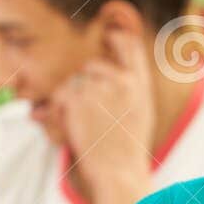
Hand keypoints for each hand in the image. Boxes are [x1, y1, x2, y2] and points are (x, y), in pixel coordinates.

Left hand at [55, 26, 155, 185]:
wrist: (118, 168)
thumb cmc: (129, 143)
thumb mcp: (142, 109)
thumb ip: (132, 83)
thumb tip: (120, 63)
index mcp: (139, 82)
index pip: (128, 45)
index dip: (115, 37)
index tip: (107, 35)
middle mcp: (121, 80)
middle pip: (92, 66)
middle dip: (87, 82)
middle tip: (94, 108)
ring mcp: (98, 88)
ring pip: (75, 81)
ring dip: (74, 96)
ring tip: (89, 121)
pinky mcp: (77, 98)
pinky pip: (61, 93)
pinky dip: (61, 107)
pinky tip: (75, 123)